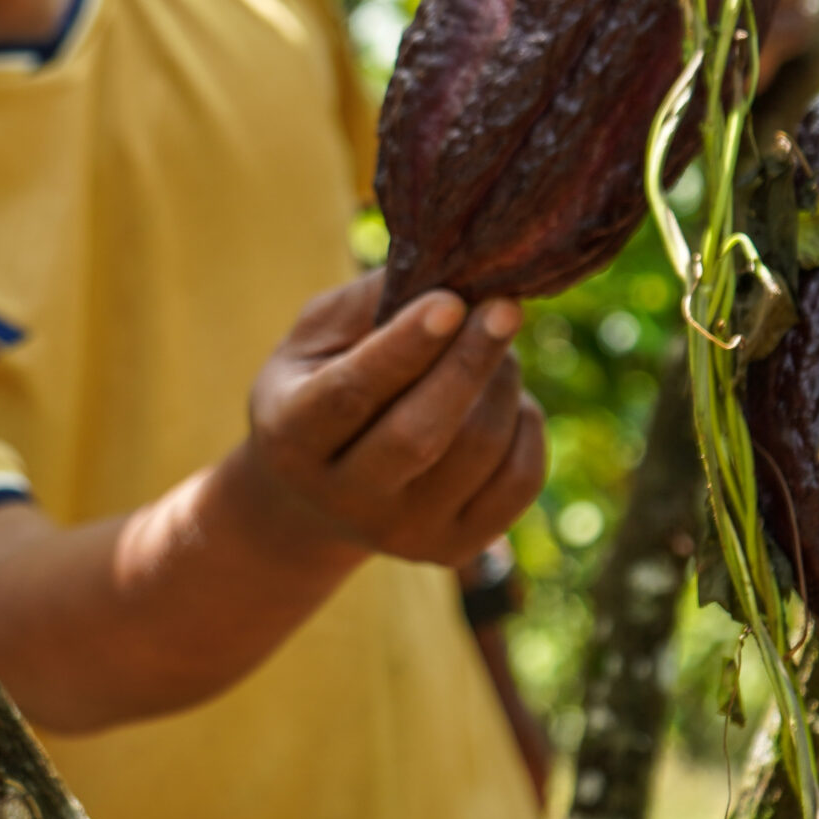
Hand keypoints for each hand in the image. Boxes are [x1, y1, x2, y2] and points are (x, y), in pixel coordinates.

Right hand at [242, 273, 545, 567]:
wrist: (314, 498)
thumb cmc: (318, 387)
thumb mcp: (315, 338)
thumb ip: (370, 302)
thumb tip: (449, 269)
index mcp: (291, 438)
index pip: (353, 393)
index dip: (405, 346)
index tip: (451, 299)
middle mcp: (344, 500)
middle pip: (421, 434)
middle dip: (470, 362)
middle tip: (505, 304)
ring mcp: (403, 535)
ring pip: (479, 450)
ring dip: (502, 381)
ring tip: (495, 343)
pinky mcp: (454, 549)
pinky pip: (520, 482)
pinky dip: (527, 425)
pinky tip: (507, 398)